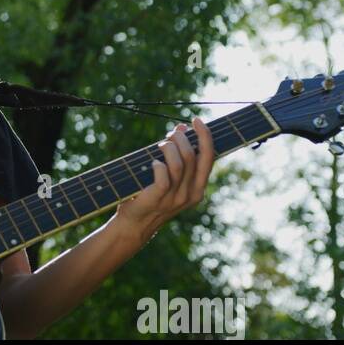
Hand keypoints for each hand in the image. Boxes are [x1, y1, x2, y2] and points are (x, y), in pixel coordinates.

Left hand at [114, 116, 214, 245]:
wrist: (134, 224)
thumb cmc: (150, 195)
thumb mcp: (169, 177)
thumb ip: (178, 156)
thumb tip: (181, 128)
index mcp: (198, 187)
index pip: (209, 157)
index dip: (205, 136)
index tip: (196, 120)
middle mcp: (190, 193)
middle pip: (192, 156)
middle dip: (181, 138)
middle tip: (170, 133)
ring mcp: (175, 198)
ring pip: (179, 164)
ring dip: (168, 148)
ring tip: (160, 145)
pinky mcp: (158, 199)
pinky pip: (163, 177)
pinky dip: (158, 165)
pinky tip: (152, 162)